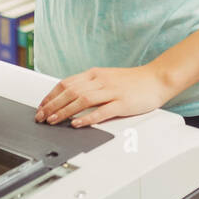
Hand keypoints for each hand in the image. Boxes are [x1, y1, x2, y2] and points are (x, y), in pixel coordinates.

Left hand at [34, 65, 174, 127]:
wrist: (157, 78)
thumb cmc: (134, 81)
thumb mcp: (108, 78)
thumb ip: (90, 85)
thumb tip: (70, 96)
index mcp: (95, 74)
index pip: (66, 83)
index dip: (51, 96)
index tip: (41, 107)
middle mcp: (101, 81)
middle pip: (70, 91)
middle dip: (52, 105)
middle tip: (41, 117)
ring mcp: (112, 91)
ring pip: (82, 99)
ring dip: (65, 111)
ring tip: (53, 121)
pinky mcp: (122, 103)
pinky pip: (102, 110)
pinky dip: (88, 117)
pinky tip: (78, 124)